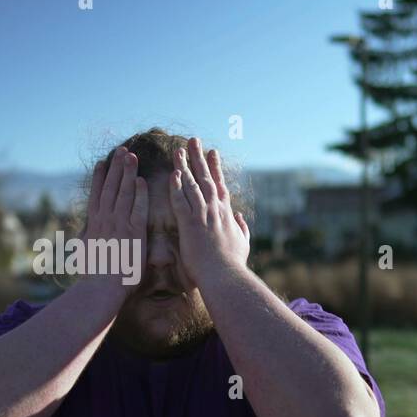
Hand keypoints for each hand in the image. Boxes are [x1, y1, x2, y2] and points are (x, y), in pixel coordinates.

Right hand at [82, 146, 148, 289]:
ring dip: (127, 173)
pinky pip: (137, 209)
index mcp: (94, 225)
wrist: (101, 289)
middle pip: (110, 188)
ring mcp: (119, 225)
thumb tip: (82, 242)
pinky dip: (139, 194)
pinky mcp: (133, 233)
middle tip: (121, 150)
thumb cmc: (95, 279)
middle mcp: (105, 221)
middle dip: (115, 168)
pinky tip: (141, 180)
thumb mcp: (87, 256)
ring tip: (130, 156)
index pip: (97, 195)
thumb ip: (88, 244)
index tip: (102, 163)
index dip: (99, 177)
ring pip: (123, 193)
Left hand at [169, 138, 249, 287]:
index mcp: (226, 213)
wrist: (225, 276)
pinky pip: (182, 201)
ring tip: (178, 150)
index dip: (215, 167)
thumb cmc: (233, 264)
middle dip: (199, 158)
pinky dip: (177, 187)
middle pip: (206, 178)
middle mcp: (215, 209)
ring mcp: (203, 215)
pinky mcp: (191, 224)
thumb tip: (240, 216)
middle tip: (193, 140)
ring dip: (185, 166)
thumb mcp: (243, 243)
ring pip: (192, 185)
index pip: (219, 184)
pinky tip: (173, 174)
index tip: (212, 151)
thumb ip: (242, 228)